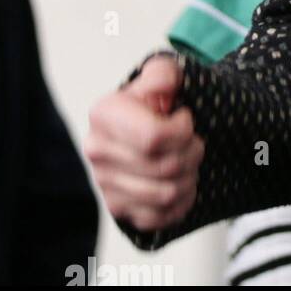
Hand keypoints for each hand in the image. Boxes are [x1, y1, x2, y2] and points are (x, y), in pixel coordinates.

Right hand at [86, 53, 203, 233]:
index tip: (185, 118)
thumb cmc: (160, 97)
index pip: (154, 138)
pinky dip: (182, 201)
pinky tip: (182, 181)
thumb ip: (164, 73)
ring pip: (166, 194)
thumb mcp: (164, 74)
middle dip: (193, 152)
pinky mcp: (117, 208)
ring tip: (188, 159)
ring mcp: (104, 183)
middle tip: (193, 140)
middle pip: (165, 168)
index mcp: (104, 114)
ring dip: (190, 176)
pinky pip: (160, 217)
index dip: (182, 130)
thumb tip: (160, 86)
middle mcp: (97, 150)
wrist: (150, 123)